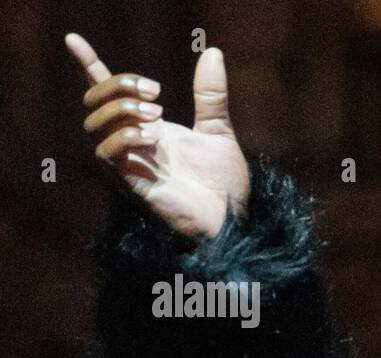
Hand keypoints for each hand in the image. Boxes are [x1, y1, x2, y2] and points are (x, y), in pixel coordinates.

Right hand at [65, 33, 249, 239]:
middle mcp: (130, 144)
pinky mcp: (129, 184)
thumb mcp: (218, 130)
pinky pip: (106, 154)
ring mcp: (127, 164)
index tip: (74, 39)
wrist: (231, 219)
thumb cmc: (223, 184)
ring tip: (157, 116)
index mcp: (146, 128)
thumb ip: (210, 94)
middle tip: (156, 92)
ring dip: (122, 110)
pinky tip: (151, 138)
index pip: (107, 93)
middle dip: (118, 86)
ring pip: (94, 125)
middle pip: (94, 101)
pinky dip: (124, 137)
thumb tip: (212, 52)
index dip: (89, 64)